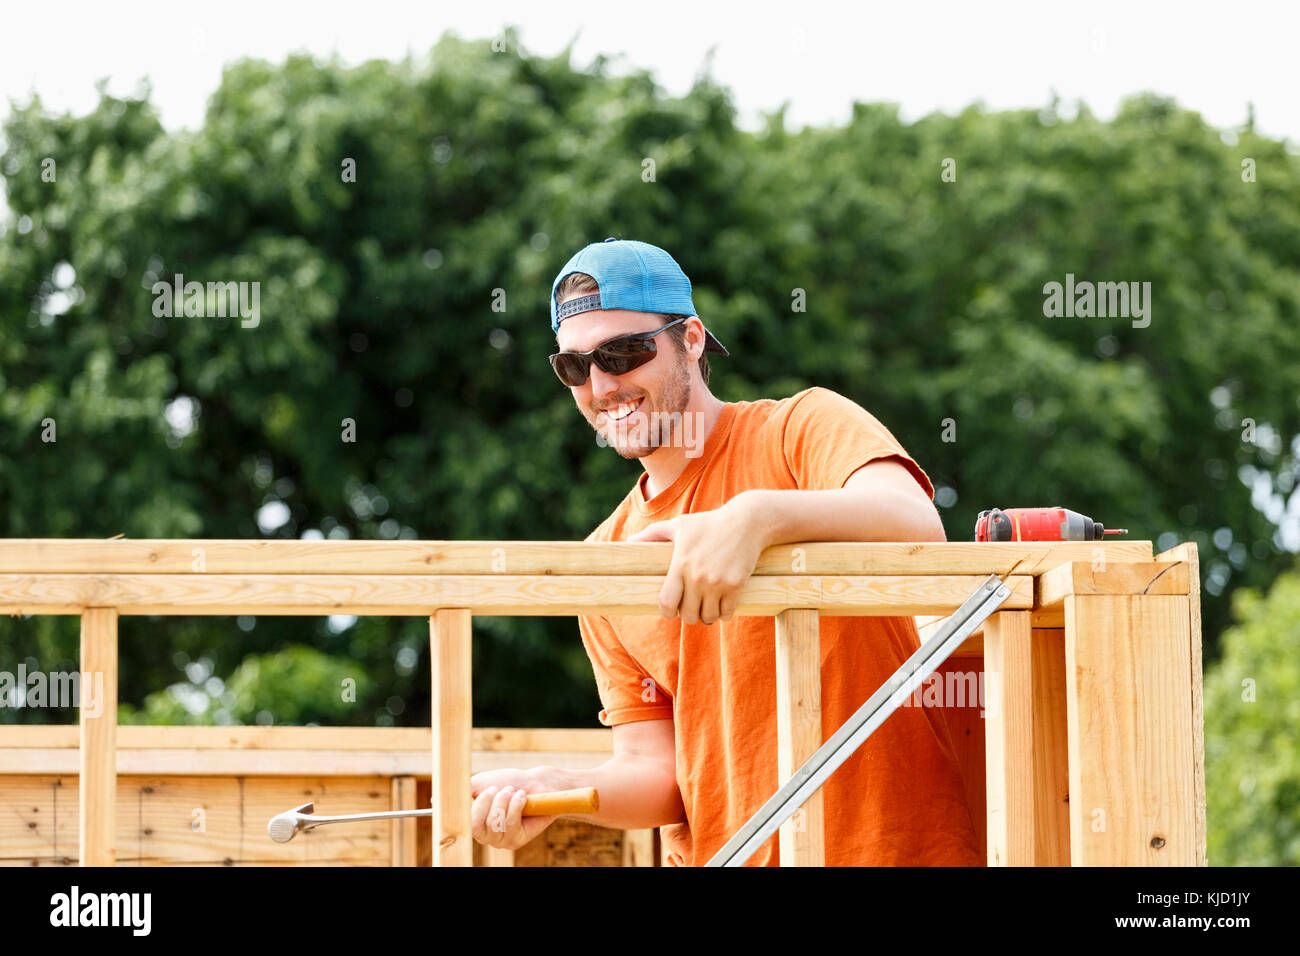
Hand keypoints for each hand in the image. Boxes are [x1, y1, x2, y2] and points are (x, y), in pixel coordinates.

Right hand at [470, 768, 561, 850]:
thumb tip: (435, 801)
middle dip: (492, 802)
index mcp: (474, 821)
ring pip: (495, 824)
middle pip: (478, 825)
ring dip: (505, 802)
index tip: (490, 788)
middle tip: (503, 789)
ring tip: (514, 791)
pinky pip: (510, 825)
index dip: (478, 804)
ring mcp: (500, 840)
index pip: (465, 821)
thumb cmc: (509, 782)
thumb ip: (462, 792)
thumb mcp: (482, 783)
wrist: (537, 783)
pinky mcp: (516, 841)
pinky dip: (516, 806)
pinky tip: (522, 798)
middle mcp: (485, 835)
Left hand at [627, 495, 768, 624]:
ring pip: (709, 617)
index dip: (667, 612)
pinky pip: (727, 613)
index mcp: (680, 564)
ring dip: (708, 615)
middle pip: (689, 615)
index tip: (672, 610)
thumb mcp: (679, 525)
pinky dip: (724, 613)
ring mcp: (718, 582)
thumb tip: (629, 542)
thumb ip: (652, 534)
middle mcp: (698, 577)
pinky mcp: (736, 585)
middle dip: (689, 615)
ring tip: (708, 607)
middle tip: (693, 607)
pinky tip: (723, 604)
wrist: (746, 522)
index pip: (667, 603)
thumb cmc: (709, 523)